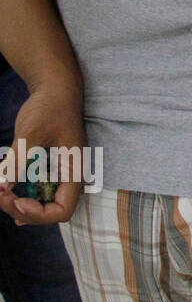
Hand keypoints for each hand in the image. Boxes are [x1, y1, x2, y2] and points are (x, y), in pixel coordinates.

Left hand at [0, 81, 85, 225]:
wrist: (56, 88)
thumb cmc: (50, 108)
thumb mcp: (31, 135)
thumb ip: (17, 164)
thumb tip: (1, 187)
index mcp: (73, 171)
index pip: (62, 211)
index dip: (37, 213)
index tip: (15, 199)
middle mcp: (69, 177)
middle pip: (50, 212)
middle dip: (22, 210)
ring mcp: (59, 172)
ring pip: (42, 204)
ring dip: (19, 205)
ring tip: (0, 195)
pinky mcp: (49, 166)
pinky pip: (37, 191)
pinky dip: (20, 196)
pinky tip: (6, 194)